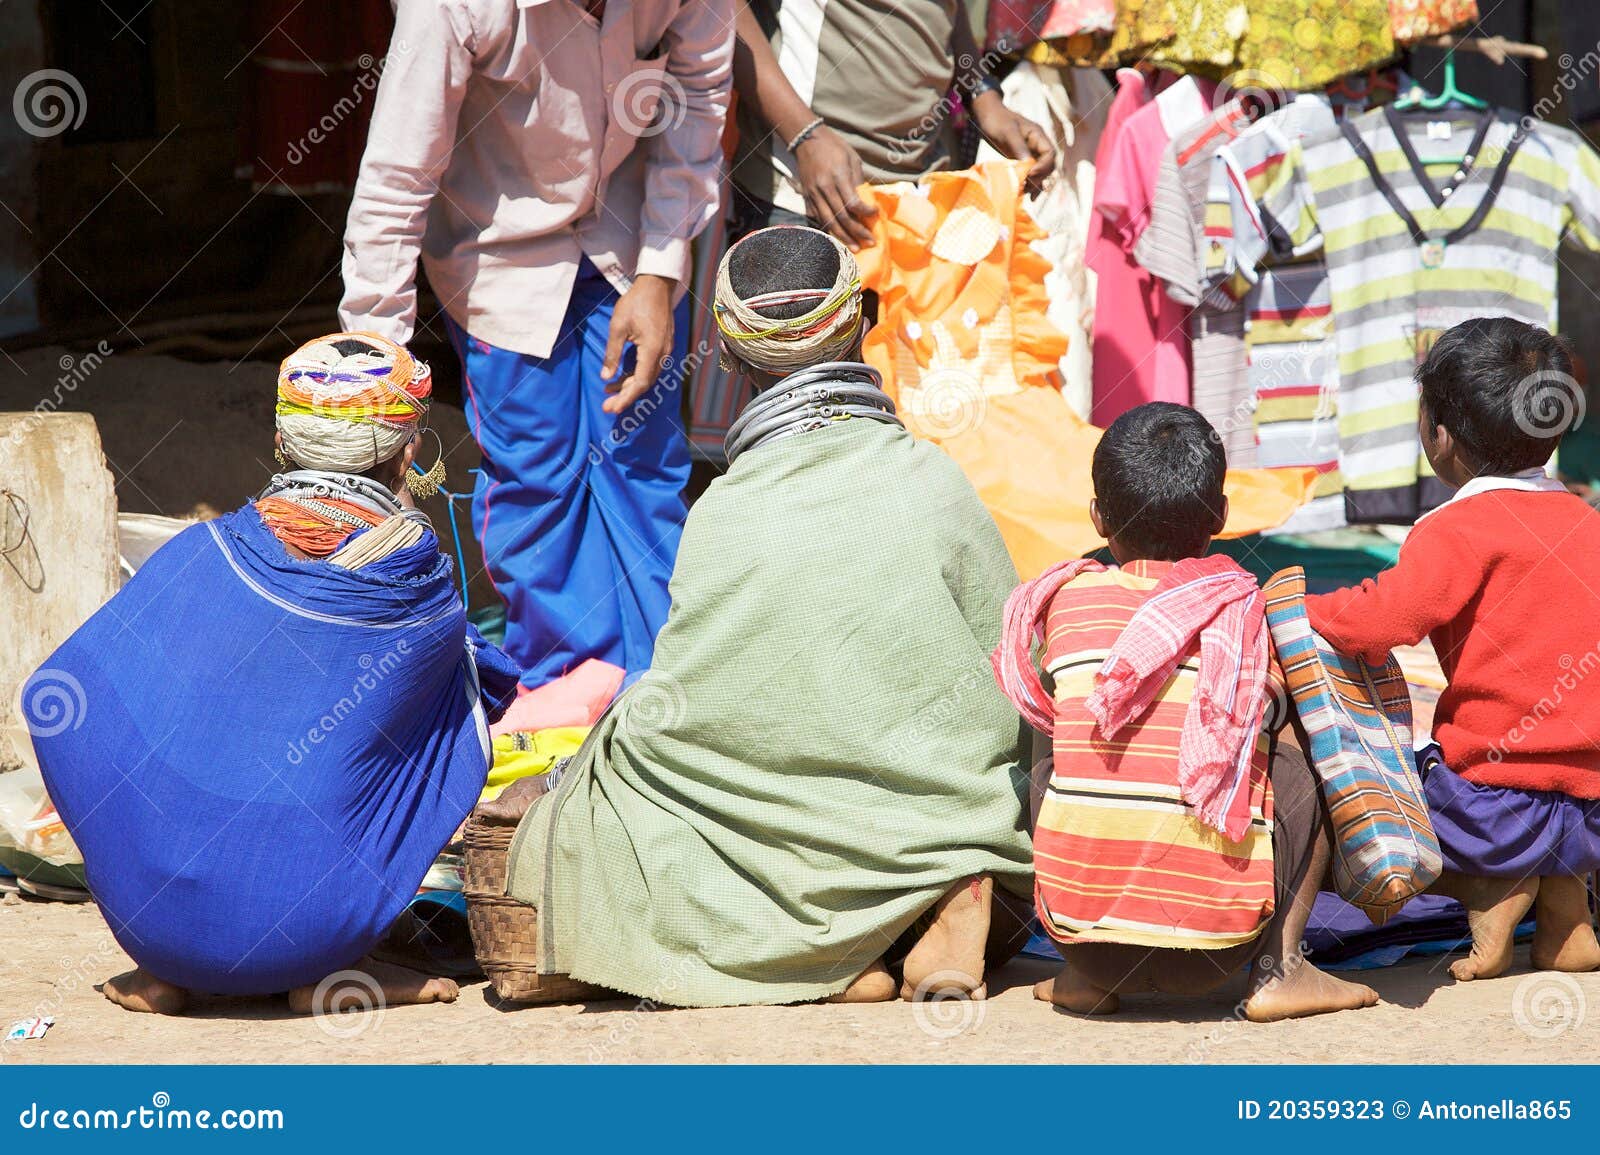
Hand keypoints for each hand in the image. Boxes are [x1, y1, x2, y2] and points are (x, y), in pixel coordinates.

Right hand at [473, 774, 549, 826]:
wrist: (550, 785)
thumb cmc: (539, 806)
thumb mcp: (526, 820)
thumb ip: (515, 826)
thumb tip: (512, 836)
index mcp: (504, 809)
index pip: (480, 809)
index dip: (475, 815)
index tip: (475, 820)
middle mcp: (504, 798)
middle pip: (493, 806)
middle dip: (495, 813)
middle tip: (502, 820)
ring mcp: (510, 789)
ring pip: (504, 799)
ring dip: (509, 805)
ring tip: (520, 810)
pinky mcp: (518, 783)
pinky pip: (513, 792)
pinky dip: (516, 797)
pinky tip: (526, 800)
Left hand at [601, 273, 676, 413]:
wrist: (656, 284)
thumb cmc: (636, 302)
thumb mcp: (618, 327)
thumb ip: (612, 354)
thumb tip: (605, 377)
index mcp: (652, 351)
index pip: (640, 383)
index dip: (626, 398)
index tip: (611, 408)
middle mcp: (662, 354)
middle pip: (644, 384)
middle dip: (625, 396)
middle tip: (607, 406)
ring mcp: (664, 350)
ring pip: (647, 376)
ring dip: (629, 386)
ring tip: (609, 390)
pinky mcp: (662, 345)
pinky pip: (650, 367)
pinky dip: (636, 375)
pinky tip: (622, 376)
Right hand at [794, 123, 876, 249]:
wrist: (807, 139)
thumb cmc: (834, 146)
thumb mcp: (852, 158)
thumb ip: (858, 181)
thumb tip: (865, 201)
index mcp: (838, 177)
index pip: (853, 203)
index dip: (866, 213)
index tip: (875, 215)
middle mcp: (825, 188)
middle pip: (842, 217)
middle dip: (857, 232)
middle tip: (869, 242)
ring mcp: (814, 194)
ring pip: (829, 222)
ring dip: (843, 237)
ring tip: (854, 248)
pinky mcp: (807, 198)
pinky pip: (818, 218)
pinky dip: (829, 229)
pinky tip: (838, 237)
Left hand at [970, 90, 1055, 193]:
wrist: (987, 116)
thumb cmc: (997, 120)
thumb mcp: (1008, 132)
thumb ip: (1018, 147)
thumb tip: (1028, 164)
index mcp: (1038, 136)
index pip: (1050, 154)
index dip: (1043, 167)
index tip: (1030, 175)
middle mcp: (1038, 145)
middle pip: (1048, 166)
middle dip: (1039, 178)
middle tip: (1025, 187)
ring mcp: (1031, 153)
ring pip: (1041, 172)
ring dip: (1036, 184)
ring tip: (1026, 194)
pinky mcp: (1022, 160)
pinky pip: (1030, 174)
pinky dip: (1030, 184)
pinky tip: (1026, 195)